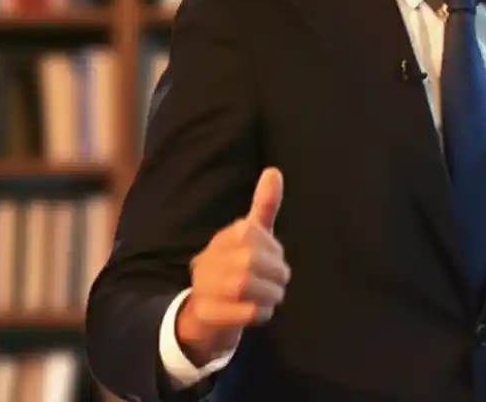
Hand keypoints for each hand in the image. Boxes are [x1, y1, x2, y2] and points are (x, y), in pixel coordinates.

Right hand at [175, 167, 290, 364]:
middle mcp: (208, 258)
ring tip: (274, 296)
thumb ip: (264, 205)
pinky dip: (259, 312)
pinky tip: (261, 311)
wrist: (207, 313)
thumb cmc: (236, 268)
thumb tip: (274, 171)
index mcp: (223, 237)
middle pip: (249, 260)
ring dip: (269, 293)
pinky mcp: (207, 313)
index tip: (276, 256)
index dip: (273, 248)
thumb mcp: (252, 236)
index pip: (252, 233)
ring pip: (243, 285)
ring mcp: (203, 286)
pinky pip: (241, 312)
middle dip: (274, 272)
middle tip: (281, 280)